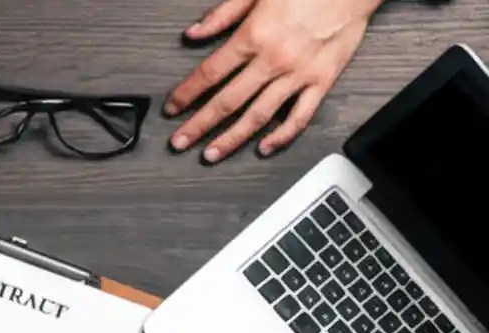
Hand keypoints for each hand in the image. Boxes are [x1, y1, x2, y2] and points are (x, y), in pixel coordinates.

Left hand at [165, 0, 381, 162]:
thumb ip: (222, 14)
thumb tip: (193, 33)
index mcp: (254, 36)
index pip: (209, 74)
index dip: (186, 94)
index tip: (172, 109)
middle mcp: (273, 60)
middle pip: (227, 101)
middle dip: (199, 125)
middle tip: (180, 142)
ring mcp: (298, 74)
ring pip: (258, 116)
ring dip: (231, 138)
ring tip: (211, 154)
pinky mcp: (322, 82)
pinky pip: (299, 117)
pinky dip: (281, 136)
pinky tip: (264, 148)